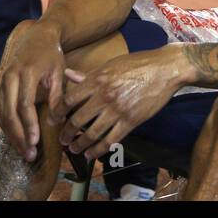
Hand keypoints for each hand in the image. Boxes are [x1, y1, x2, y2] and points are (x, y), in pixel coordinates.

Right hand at [0, 20, 66, 161]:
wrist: (36, 37)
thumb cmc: (51, 56)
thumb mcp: (59, 72)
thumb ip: (58, 96)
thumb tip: (55, 122)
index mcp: (26, 72)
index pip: (25, 103)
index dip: (29, 124)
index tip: (35, 141)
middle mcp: (10, 77)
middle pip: (10, 113)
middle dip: (19, 136)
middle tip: (29, 154)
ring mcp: (2, 83)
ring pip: (3, 115)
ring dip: (13, 136)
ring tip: (25, 152)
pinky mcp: (0, 89)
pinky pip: (1, 113)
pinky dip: (8, 128)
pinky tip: (18, 140)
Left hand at [52, 48, 183, 161]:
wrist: (164, 69)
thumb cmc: (138, 64)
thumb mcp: (111, 65)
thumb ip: (89, 75)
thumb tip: (68, 75)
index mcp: (97, 80)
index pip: (69, 100)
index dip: (58, 113)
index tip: (53, 120)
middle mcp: (104, 96)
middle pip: (77, 120)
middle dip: (66, 133)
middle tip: (62, 140)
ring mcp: (118, 110)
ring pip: (92, 133)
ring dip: (80, 145)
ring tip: (74, 149)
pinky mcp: (131, 121)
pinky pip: (110, 140)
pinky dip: (98, 150)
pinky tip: (91, 154)